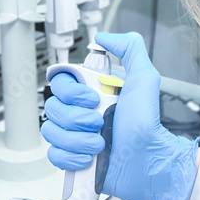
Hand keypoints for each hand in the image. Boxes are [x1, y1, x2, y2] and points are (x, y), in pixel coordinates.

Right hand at [41, 32, 197, 199]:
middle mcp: (80, 113)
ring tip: (99, 144)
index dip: (71, 92)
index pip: (60, 82)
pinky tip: (89, 157)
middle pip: (52, 107)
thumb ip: (130, 49)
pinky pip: (53, 154)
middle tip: (99, 123)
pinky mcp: (72, 159)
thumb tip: (105, 37)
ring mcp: (74, 136)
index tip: (92, 99)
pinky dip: (71, 157)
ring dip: (76, 139)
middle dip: (76, 118)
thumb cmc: (148, 126)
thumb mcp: (145, 79)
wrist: (148, 162)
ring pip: (51, 131)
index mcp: (91, 93)